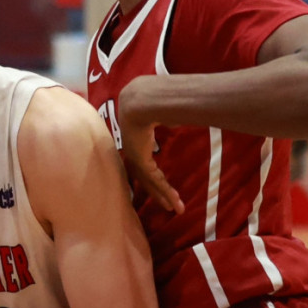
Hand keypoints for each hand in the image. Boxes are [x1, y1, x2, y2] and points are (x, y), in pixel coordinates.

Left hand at [116, 80, 181, 213]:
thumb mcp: (159, 112)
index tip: (162, 183)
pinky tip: (173, 201)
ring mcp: (134, 156)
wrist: (141, 99)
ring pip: (150, 182)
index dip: (152, 174)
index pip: (142, 161)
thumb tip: (174, 117)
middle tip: (168, 205)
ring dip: (163, 195)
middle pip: (144, 177)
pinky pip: (154, 179)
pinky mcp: (140, 160)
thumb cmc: (152, 99)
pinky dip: (165, 191)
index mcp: (134, 139)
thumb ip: (165, 118)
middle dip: (157, 191)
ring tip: (175, 208)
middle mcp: (132, 150)